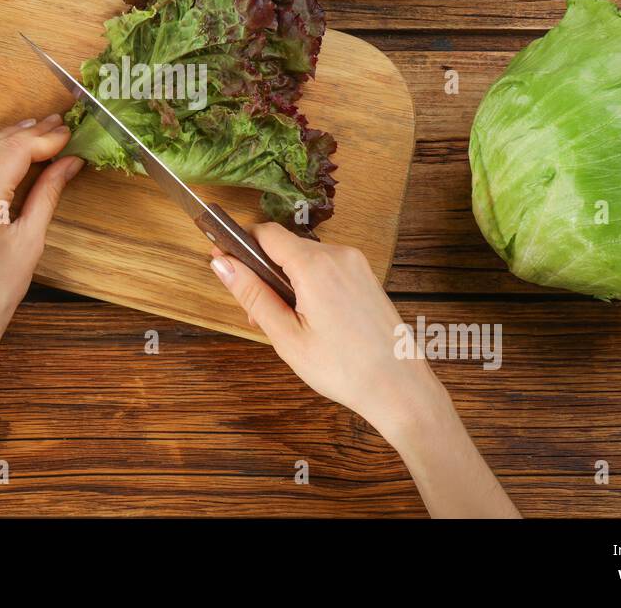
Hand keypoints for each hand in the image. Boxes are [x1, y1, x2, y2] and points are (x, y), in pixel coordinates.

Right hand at [208, 224, 450, 443]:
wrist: (399, 387)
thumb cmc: (343, 368)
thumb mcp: (286, 336)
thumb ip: (252, 294)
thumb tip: (221, 263)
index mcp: (315, 265)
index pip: (266, 232)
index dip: (240, 245)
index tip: (224, 264)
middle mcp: (338, 254)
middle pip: (285, 247)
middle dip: (264, 274)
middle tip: (258, 316)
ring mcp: (356, 264)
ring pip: (305, 259)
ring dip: (287, 282)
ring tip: (287, 326)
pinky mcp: (365, 276)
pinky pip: (326, 269)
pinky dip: (310, 286)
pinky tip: (310, 321)